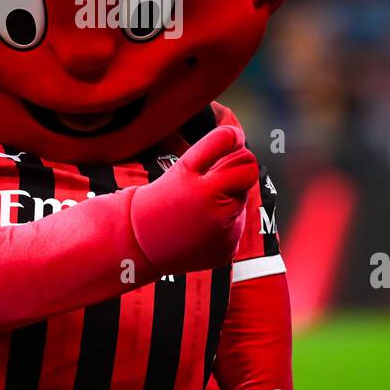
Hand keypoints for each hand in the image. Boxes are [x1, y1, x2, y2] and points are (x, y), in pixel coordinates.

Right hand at [129, 125, 256, 273]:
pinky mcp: (226, 253)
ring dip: (225, 202)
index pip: (248, 166)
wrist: (140, 242)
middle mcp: (223, 220)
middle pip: (246, 187)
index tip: (218, 163)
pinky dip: (222, 225)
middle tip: (203, 186)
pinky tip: (199, 226)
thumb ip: (214, 144)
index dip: (236, 159)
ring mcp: (227, 239)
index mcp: (210, 193)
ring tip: (197, 208)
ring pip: (240, 208)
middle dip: (229, 182)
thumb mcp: (183, 166)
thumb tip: (239, 136)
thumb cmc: (161, 200)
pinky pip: (234, 229)